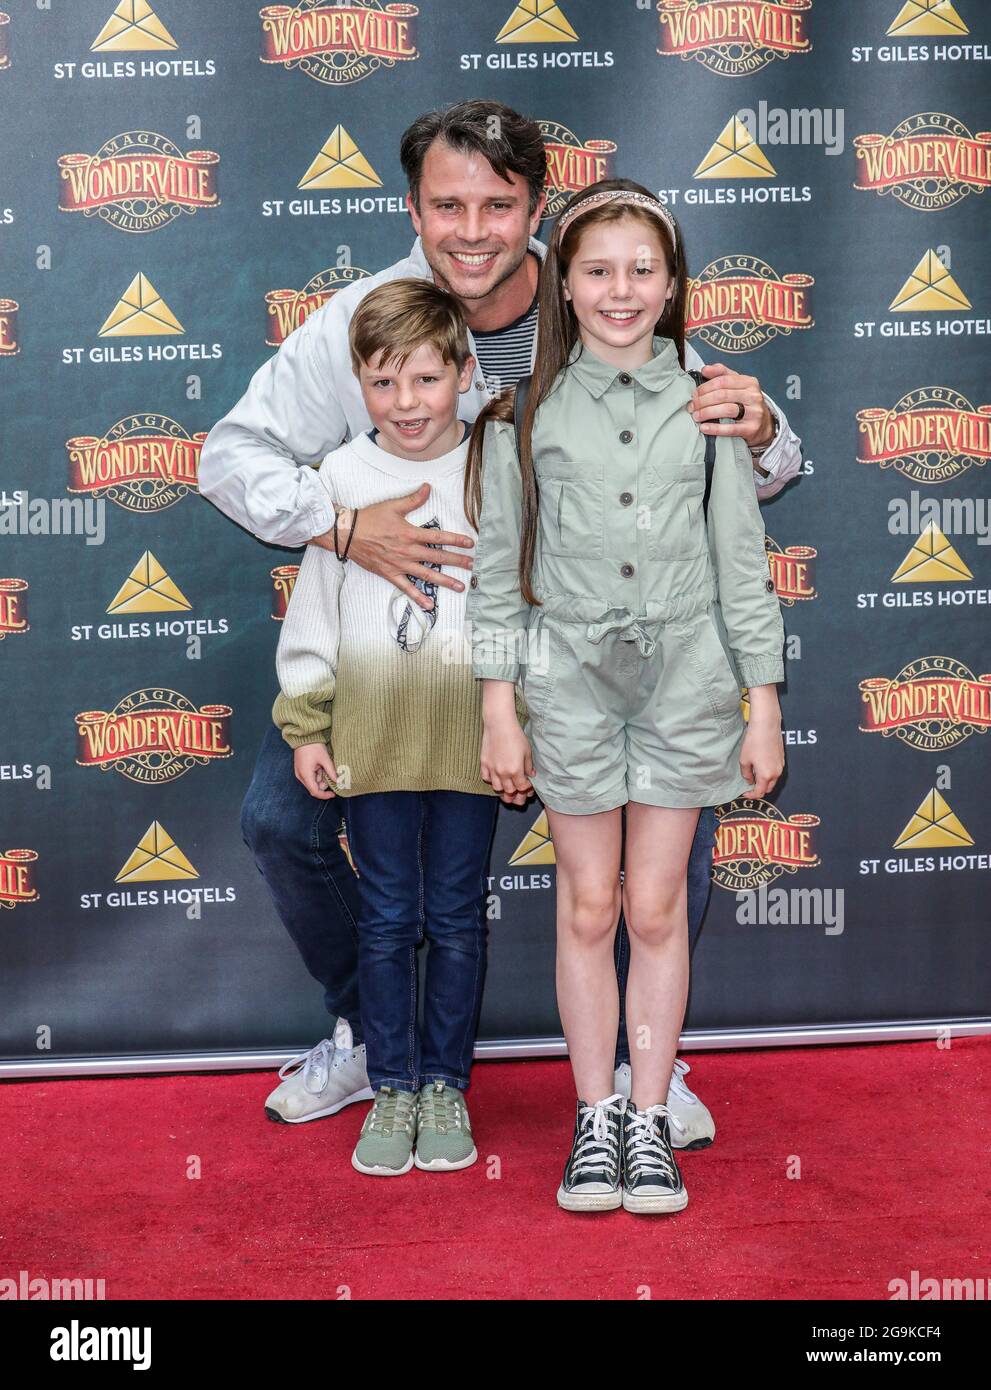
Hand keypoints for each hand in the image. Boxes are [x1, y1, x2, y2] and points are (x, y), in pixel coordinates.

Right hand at [293, 742, 338, 798]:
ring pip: (313, 781)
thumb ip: (331, 771)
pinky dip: (317, 773)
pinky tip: (320, 764)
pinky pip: (311, 776)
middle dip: (324, 783)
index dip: (325, 795)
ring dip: (321, 777)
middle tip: (329, 772)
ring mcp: (300, 773)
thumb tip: (338, 781)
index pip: (315, 792)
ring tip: (323, 765)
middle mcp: (301, 776)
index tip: (334, 793)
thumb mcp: (325, 759)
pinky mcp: (301, 769)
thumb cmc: (313, 746)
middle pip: (314, 787)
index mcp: (305, 775)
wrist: (303, 736)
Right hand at [310, 485, 473, 610]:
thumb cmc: (369, 518)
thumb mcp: (392, 506)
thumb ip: (413, 499)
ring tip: (460, 586)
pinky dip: (418, 597)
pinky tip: (429, 605)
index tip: (470, 544)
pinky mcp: (390, 574)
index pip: (439, 537)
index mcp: (410, 533)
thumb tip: (428, 488)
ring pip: (427, 574)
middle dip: (457, 561)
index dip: (456, 540)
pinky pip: (406, 588)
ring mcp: (399, 564)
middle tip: (472, 565)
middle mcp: (407, 551)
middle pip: (437, 557)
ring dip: (445, 581)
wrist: (347, 533)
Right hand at [480, 719, 535, 805]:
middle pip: (509, 792)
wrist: (499, 725)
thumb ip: (528, 766)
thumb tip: (531, 775)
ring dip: (503, 789)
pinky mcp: (484, 763)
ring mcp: (492, 769)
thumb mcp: (527, 751)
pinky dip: (491, 780)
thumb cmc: (515, 736)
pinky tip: (496, 777)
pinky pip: (486, 778)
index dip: (526, 789)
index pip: (521, 788)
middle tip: (519, 794)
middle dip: (516, 795)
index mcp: (515, 770)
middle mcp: (503, 772)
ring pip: (497, 788)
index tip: (528, 786)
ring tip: (507, 787)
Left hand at [690, 362, 773, 448]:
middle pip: (722, 395)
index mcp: (749, 382)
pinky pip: (730, 428)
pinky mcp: (751, 429)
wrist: (764, 425)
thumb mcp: (738, 385)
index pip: (722, 381)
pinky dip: (715, 428)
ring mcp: (754, 412)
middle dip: (703, 401)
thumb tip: (705, 369)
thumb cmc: (746, 403)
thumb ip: (722, 374)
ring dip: (707, 413)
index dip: (705, 387)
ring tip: (696, 416)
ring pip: (726, 410)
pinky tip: (704, 428)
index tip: (694, 394)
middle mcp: (753, 396)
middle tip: (692, 406)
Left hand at [739, 712, 783, 800]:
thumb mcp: (744, 760)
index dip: (751, 796)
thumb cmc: (754, 742)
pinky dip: (769, 774)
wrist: (767, 726)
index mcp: (766, 776)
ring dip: (764, 782)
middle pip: (768, 788)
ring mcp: (781, 766)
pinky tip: (760, 766)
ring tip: (754, 775)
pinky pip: (776, 772)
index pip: (759, 793)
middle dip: (759, 789)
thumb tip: (749, 780)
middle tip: (749, 786)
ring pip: (773, 780)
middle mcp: (776, 773)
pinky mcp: (782, 759)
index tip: (745, 793)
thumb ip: (746, 774)